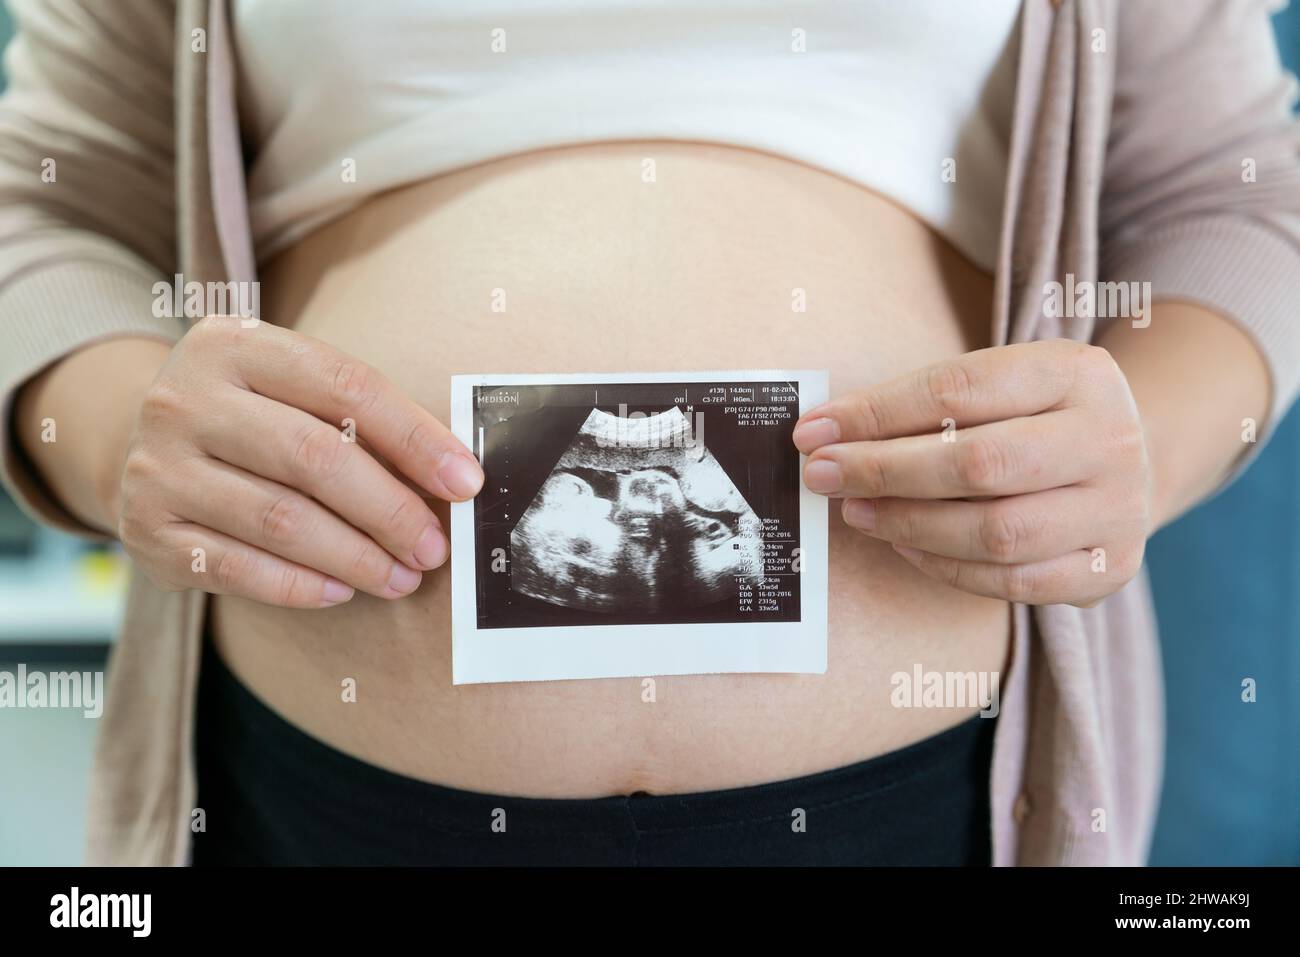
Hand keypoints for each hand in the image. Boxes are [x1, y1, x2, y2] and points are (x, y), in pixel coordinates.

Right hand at [115, 315, 482, 607]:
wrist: (141, 445)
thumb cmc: (252, 416)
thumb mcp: (294, 390)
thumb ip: (364, 419)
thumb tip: (455, 477)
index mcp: (235, 344)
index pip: (346, 387)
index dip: (415, 438)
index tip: (465, 483)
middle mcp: (184, 397)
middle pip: (314, 457)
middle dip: (390, 510)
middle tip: (434, 548)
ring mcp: (156, 464)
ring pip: (280, 520)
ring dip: (355, 558)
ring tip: (401, 578)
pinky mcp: (145, 530)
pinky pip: (238, 568)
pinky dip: (299, 585)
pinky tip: (341, 591)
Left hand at [792, 339, 1153, 606]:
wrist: (1129, 461)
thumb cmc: (1034, 419)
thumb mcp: (997, 387)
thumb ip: (924, 406)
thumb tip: (825, 435)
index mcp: (1076, 372)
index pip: (961, 389)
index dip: (877, 413)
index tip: (814, 432)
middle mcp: (1109, 438)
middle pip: (980, 463)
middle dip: (885, 471)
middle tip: (823, 476)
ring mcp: (1118, 508)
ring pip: (996, 532)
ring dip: (909, 524)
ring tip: (857, 511)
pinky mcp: (1110, 567)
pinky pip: (1012, 582)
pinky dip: (945, 566)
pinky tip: (903, 544)